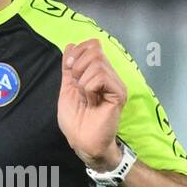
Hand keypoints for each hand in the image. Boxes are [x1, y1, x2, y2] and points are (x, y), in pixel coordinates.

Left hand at [57, 37, 126, 170]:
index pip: (93, 45)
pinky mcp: (119, 93)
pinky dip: (89, 88)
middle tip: (78, 88)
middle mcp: (110, 75)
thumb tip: (71, 45)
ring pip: (97, 62)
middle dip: (78, 67)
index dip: (78, 52)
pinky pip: (101, 77)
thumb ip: (69, 68)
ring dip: (83, 81)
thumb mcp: (67, 88)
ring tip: (86, 98)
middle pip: (95, 50)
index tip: (70, 70)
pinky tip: (92, 101)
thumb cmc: (75, 120)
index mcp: (98, 73)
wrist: (82, 142)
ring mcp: (116, 84)